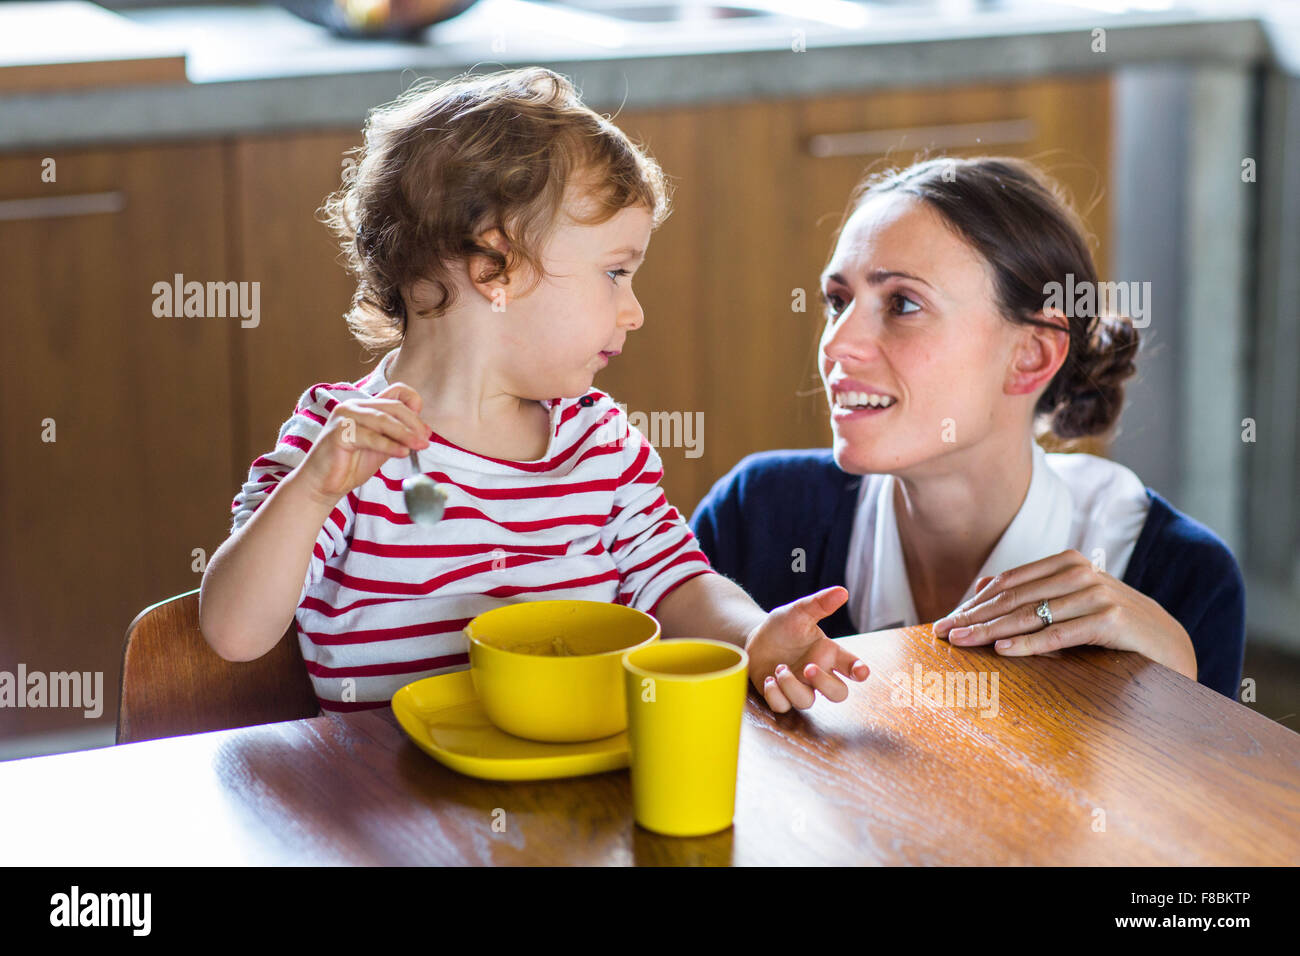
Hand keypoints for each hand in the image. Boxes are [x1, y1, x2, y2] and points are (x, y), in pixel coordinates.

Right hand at [296, 382, 430, 505]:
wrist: (324, 484)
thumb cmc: (351, 465)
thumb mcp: (382, 447)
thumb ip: (398, 436)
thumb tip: (425, 431)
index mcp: (366, 406)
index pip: (396, 391)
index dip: (414, 405)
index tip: (425, 429)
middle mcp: (354, 406)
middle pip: (393, 406)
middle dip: (414, 424)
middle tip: (426, 441)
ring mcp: (344, 416)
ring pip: (383, 420)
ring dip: (405, 434)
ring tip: (420, 446)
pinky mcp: (338, 432)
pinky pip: (370, 437)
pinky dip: (389, 445)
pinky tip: (403, 453)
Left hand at [745, 586, 869, 712]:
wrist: (755, 637)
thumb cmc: (783, 626)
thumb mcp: (799, 611)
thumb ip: (820, 604)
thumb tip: (842, 591)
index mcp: (828, 653)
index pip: (852, 666)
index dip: (860, 671)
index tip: (861, 672)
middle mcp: (817, 673)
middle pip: (838, 693)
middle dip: (825, 684)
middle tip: (808, 668)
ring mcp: (799, 686)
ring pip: (808, 702)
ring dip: (793, 687)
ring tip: (779, 668)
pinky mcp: (779, 695)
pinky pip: (783, 706)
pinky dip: (776, 696)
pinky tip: (769, 679)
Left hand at [932, 550, 1196, 680]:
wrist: (1170, 645)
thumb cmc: (1113, 626)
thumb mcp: (1072, 603)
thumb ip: (1033, 592)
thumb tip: (982, 586)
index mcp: (1068, 563)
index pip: (1009, 584)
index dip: (974, 603)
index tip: (944, 622)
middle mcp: (1081, 573)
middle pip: (1015, 598)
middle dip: (974, 617)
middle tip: (942, 633)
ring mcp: (1097, 594)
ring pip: (1031, 614)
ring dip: (991, 630)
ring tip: (961, 641)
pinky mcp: (1111, 620)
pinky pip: (1059, 634)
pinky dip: (1029, 643)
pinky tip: (1002, 650)